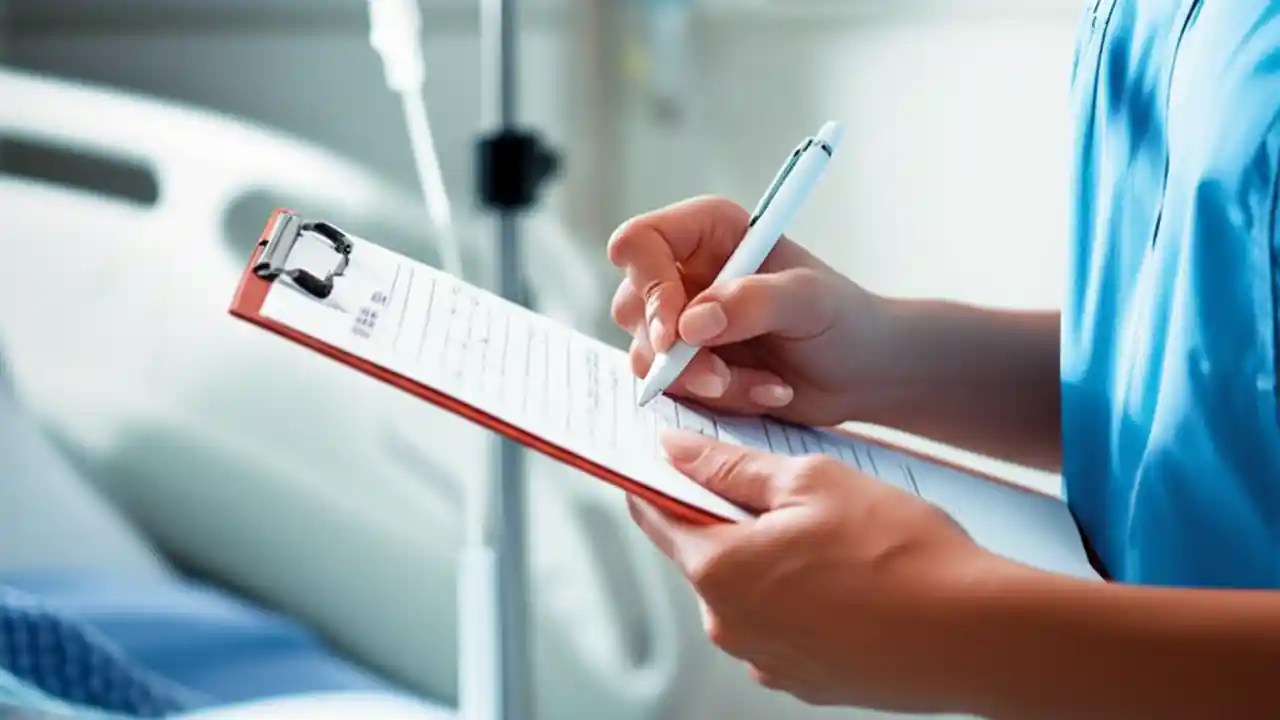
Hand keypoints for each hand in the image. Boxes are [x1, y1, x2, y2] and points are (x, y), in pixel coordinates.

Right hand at [607, 196, 888, 425]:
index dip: (647, 287)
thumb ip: (752, 302)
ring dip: (705, 381)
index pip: (638, 244)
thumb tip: (691, 323)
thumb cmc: (844, 320)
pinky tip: (763, 391)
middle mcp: (684, 272)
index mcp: (707, 233)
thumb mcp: (808, 301)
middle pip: (631, 307)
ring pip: (647, 357)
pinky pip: (672, 390)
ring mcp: (680, 322)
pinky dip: (716, 401)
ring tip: (766, 383)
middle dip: (675, 353)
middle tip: (720, 375)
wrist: (861, 372)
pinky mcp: (687, 366)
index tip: (674, 332)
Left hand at [629, 430, 1003, 711]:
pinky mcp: (806, 682)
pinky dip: (801, 598)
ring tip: (833, 537)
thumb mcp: (811, 482)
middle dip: (731, 518)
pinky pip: (783, 626)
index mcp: (719, 570)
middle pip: (704, 554)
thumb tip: (676, 452)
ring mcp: (768, 661)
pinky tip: (849, 578)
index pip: (655, 516)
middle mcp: (730, 626)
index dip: (656, 480)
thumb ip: (731, 467)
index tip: (666, 458)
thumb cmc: (899, 552)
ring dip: (771, 560)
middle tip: (785, 489)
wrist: (975, 634)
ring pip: (747, 591)